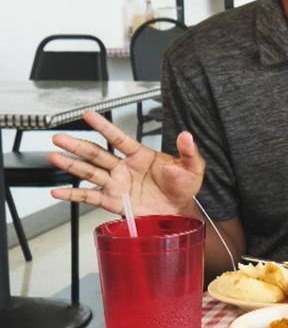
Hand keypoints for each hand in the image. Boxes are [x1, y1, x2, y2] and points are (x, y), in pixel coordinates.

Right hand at [47, 110, 205, 217]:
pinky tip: (59, 191)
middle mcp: (124, 169)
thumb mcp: (192, 167)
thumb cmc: (184, 188)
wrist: (181, 212)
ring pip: (90, 173)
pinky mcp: (114, 202)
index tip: (88, 115)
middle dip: (77, 145)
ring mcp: (117, 185)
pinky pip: (90, 197)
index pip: (119, 138)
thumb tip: (186, 136)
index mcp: (141, 156)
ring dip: (71, 165)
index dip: (103, 126)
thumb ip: (188, 152)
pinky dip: (73, 195)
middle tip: (60, 137)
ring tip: (54, 157)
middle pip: (96, 154)